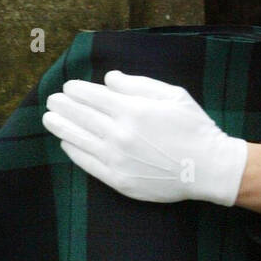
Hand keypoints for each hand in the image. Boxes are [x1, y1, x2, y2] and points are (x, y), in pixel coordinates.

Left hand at [41, 71, 248, 204]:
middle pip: (81, 116)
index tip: (69, 87)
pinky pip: (88, 164)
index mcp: (133, 110)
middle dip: (64, 105)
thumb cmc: (195, 129)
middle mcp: (120, 134)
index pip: (93, 96)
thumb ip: (138, 85)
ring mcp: (117, 159)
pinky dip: (74, 151)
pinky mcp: (119, 180)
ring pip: (79, 139)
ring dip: (61, 127)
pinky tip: (67, 144)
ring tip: (50, 119)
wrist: (209, 169)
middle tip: (52, 100)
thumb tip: (108, 79)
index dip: (77, 90)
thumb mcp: (173, 96)